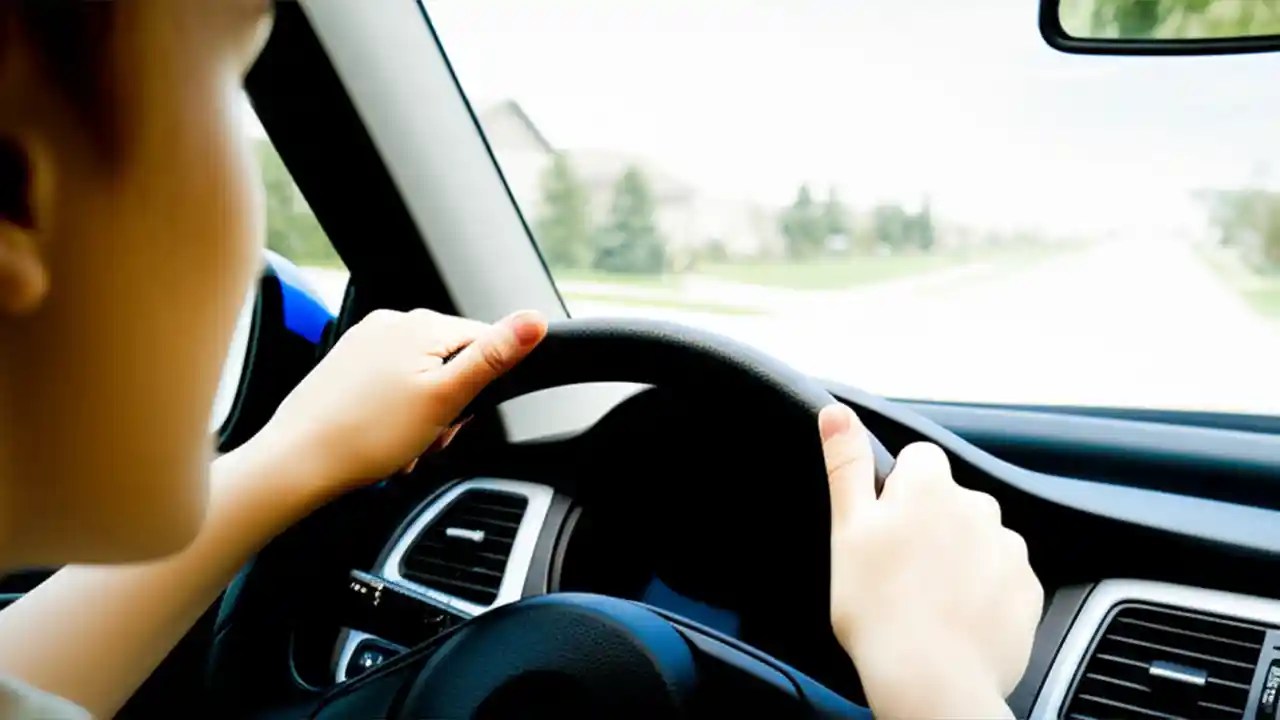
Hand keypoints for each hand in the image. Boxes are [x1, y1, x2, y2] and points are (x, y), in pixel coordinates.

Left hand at [249, 308, 546, 504]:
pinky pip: (391, 388)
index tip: (460, 416)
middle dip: (449, 406)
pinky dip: (394, 416)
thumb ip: (493, 357)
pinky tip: (381, 440)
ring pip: (422, 380)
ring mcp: (364, 343)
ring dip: (422, 417)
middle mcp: (390, 324)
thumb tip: (534, 321)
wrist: (297, 462)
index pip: (484, 343)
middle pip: (452, 363)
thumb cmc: (365, 435)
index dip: (481, 387)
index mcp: (419, 325)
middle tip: (428, 436)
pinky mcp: (345, 367)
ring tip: (401, 443)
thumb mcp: (445, 399)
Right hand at [820, 404, 1041, 719]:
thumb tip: (837, 411)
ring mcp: (1009, 549)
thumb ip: (846, 463)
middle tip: (898, 570)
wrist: (932, 681)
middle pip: (950, 500)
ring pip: (977, 538)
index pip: (918, 461)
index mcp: (930, 485)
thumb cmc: (878, 607)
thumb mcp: (847, 529)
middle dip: (930, 524)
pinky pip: (1002, 577)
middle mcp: (978, 506)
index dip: (897, 492)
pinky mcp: (1028, 589)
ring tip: (928, 600)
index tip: (883, 528)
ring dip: (959, 557)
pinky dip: (983, 591)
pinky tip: (956, 618)